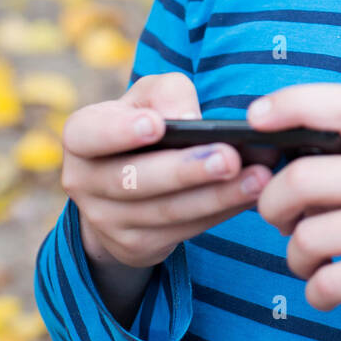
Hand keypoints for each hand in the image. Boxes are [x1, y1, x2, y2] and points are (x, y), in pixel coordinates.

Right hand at [61, 72, 276, 268]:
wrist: (125, 186)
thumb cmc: (143, 124)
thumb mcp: (148, 98)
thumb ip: (166, 94)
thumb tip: (189, 119)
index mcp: (81, 138)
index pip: (91, 134)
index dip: (121, 132)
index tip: (157, 125)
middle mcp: (84, 182)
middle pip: (136, 179)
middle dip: (187, 170)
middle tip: (230, 157)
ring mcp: (107, 221)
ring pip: (166, 211)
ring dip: (217, 196)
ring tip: (258, 179)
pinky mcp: (135, 246)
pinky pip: (184, 230)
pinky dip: (221, 212)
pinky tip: (251, 196)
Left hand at [246, 83, 340, 331]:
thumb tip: (285, 174)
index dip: (293, 102)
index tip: (256, 115)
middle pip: (301, 179)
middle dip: (271, 206)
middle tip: (279, 220)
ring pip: (306, 238)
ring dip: (294, 258)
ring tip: (312, 263)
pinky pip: (328, 283)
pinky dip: (317, 293)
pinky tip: (331, 291)